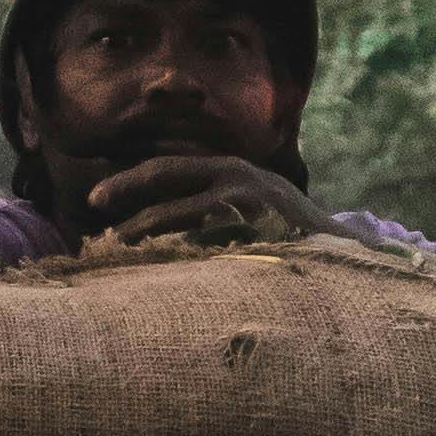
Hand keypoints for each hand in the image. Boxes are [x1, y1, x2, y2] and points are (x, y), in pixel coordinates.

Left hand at [79, 150, 327, 246]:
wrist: (341, 252)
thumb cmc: (289, 234)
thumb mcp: (254, 203)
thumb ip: (216, 202)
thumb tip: (166, 217)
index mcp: (230, 169)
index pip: (169, 169)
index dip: (129, 181)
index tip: (98, 198)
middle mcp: (236, 176)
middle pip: (166, 176)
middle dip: (125, 190)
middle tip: (94, 207)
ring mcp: (248, 203)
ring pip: (179, 213)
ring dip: (144, 229)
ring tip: (117, 245)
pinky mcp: (258, 231)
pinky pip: (205, 244)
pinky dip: (177, 254)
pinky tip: (157, 267)